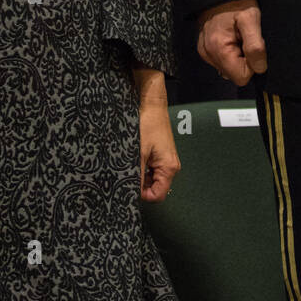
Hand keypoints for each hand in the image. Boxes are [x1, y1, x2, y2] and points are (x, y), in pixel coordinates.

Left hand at [132, 65, 180, 201]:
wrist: (152, 105)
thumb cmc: (147, 124)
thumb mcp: (138, 153)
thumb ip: (136, 175)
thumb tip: (130, 192)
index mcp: (169, 168)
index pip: (157, 196)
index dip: (142, 194)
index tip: (129, 186)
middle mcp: (172, 166)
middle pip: (155, 188)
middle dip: (141, 184)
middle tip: (128, 172)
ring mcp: (167, 160)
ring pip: (152, 179)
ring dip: (141, 175)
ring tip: (132, 162)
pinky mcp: (162, 155)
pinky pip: (152, 169)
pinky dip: (143, 168)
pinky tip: (136, 157)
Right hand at [197, 0, 266, 85]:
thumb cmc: (236, 2)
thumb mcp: (251, 19)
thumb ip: (255, 46)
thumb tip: (259, 68)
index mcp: (219, 49)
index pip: (241, 77)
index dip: (252, 65)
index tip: (253, 46)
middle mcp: (208, 54)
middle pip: (234, 74)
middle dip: (245, 60)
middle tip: (246, 39)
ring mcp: (206, 52)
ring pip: (229, 68)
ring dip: (238, 56)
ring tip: (239, 36)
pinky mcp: (205, 49)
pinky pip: (223, 60)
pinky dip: (230, 52)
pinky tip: (232, 37)